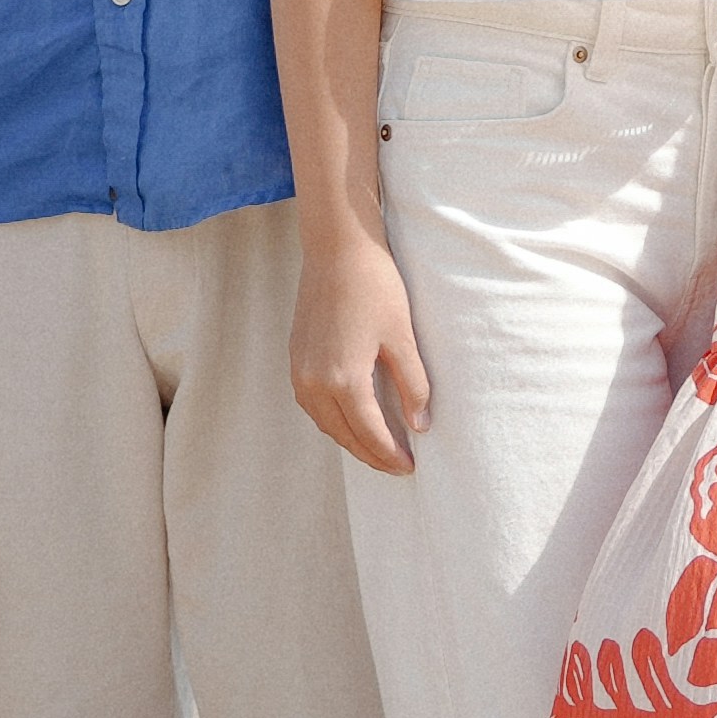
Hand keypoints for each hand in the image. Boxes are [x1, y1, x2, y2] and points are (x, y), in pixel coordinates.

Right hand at [292, 216, 431, 473]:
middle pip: (344, 435)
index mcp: (342, 379)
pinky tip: (353, 420)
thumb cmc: (375, 287)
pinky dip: (334, 420)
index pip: (369, 433)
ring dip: (351, 440)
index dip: (391, 454)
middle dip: (371, 455)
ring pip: (325, 423)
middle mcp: (313, 382)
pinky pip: (313, 405)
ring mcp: (299, 371)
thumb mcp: (402, 337)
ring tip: (379, 449)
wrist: (336, 250)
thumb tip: (421, 425)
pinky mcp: (295, 359)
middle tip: (398, 466)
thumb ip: (413, 384)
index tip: (410, 467)